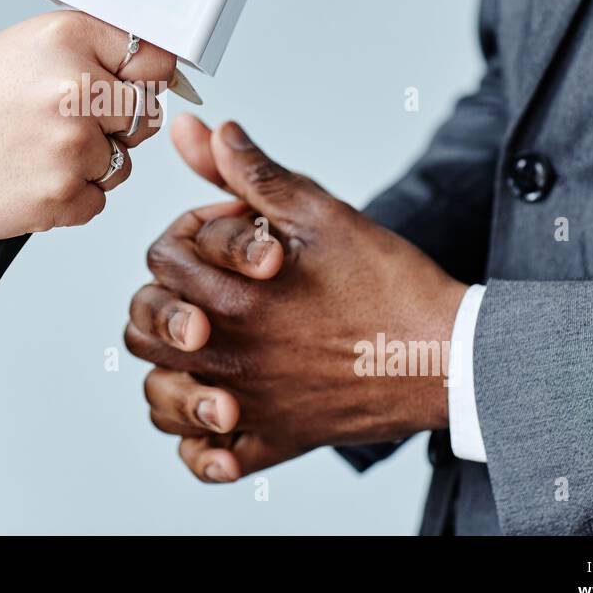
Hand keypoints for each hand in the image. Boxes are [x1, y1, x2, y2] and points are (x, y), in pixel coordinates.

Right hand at [0, 10, 171, 391]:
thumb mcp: (23, 51)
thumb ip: (89, 52)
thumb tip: (154, 65)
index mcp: (68, 38)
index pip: (153, 57)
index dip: (142, 77)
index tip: (128, 87)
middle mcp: (75, 86)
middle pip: (145, 112)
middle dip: (114, 125)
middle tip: (60, 125)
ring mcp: (72, 143)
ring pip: (123, 161)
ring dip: (90, 165)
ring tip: (33, 152)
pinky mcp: (64, 194)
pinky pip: (98, 200)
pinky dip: (70, 198)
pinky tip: (29, 179)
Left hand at [124, 116, 465, 482]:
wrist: (450, 355)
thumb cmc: (389, 282)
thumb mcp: (320, 212)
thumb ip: (251, 173)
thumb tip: (203, 129)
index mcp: (235, 298)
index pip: (161, 262)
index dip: (188, 236)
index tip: (230, 238)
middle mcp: (231, 357)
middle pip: (142, 330)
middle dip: (164, 298)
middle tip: (203, 289)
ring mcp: (250, 406)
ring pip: (160, 398)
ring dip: (170, 364)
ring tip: (203, 345)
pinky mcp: (276, 443)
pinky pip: (209, 462)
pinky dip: (201, 444)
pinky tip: (218, 413)